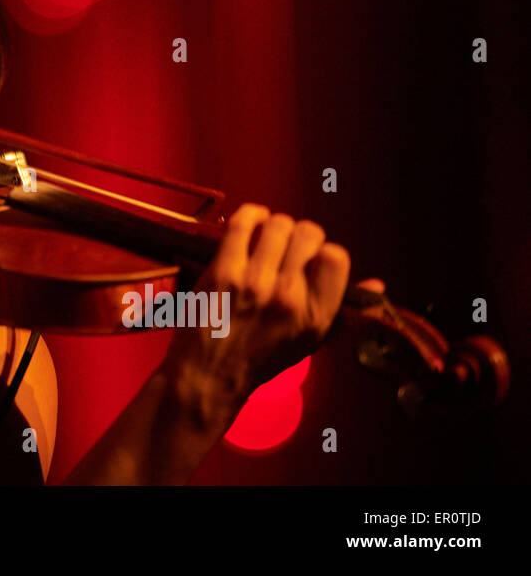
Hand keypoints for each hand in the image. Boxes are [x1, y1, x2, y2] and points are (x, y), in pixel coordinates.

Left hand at [164, 203, 351, 422]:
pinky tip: (252, 222)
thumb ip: (344, 312)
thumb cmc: (261, 357)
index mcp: (315, 315)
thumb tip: (377, 284)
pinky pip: (241, 224)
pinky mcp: (222, 271)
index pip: (336, 258)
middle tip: (289, 246)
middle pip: (308, 234)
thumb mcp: (311, 341)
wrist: (210, 373)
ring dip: (275, 225)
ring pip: (277, 225)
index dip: (325, 251)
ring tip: (268, 237)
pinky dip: (249, 215)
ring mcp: (254, 282)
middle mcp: (288, 297)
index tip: (313, 258)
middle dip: (300, 235)